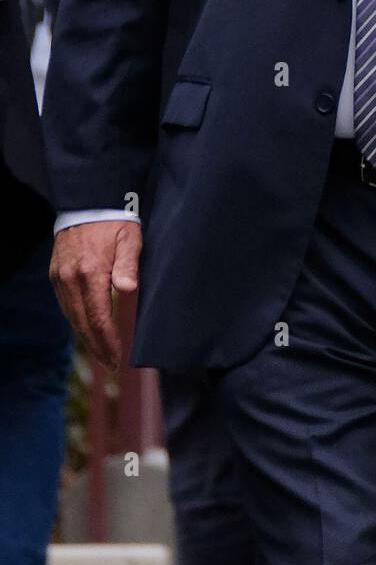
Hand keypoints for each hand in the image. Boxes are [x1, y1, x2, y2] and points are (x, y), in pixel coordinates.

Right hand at [49, 219, 141, 370]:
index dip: (108, 341)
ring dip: (85, 337)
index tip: (118, 358)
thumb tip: (127, 289)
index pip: (98, 317)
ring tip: (101, 352)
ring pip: (71, 316)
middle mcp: (70, 278)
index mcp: (90, 272)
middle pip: (82, 322)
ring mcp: (60, 277)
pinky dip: (75, 320)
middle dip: (97, 346)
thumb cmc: (115, 221)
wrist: (89, 201)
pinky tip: (86, 329)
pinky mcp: (56, 274)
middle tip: (111, 364)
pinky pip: (65, 304)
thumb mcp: (130, 238)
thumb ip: (128, 264)